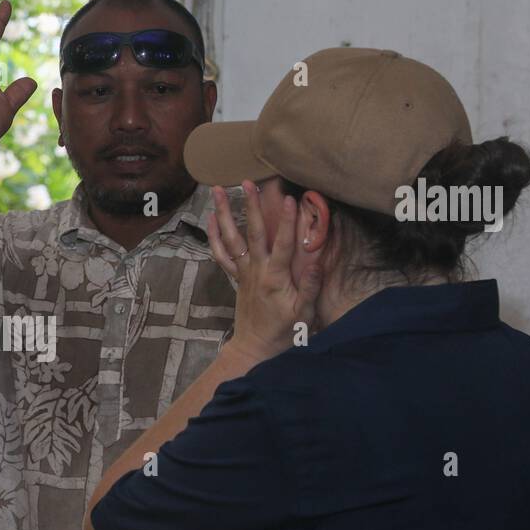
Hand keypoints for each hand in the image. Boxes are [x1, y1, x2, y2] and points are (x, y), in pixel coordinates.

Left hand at [208, 181, 322, 362]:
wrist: (255, 347)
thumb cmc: (283, 332)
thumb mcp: (303, 313)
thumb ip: (310, 286)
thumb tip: (318, 261)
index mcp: (276, 277)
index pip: (284, 244)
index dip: (287, 221)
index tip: (290, 199)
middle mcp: (256, 270)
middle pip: (253, 233)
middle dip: (251, 206)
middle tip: (247, 182)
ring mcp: (243, 272)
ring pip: (231, 239)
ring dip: (224, 213)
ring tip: (217, 190)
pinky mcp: (236, 277)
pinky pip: (221, 254)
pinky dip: (214, 236)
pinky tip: (211, 218)